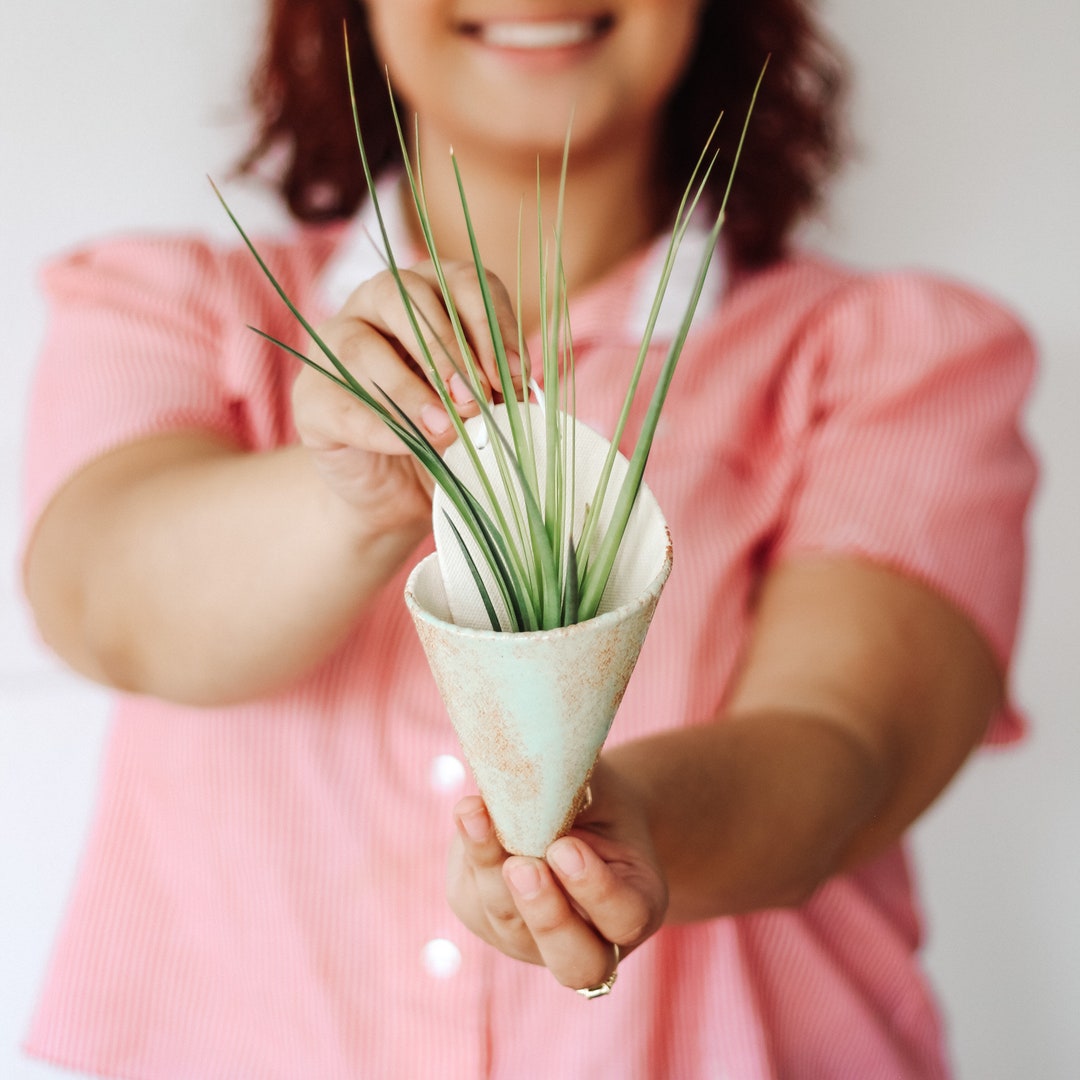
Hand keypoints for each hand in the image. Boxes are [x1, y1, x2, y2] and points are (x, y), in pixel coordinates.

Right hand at [292, 260, 522, 537]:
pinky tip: (411, 446)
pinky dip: (381, 425)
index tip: (513, 377)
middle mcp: (376, 305)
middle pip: (408, 297)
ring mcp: (334, 345)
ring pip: (364, 344)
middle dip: (450, 350)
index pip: (463, 283)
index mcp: (429, 295)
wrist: (394, 495)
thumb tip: (522, 390)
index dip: (491, 325)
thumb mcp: (482, 411)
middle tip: (477, 400)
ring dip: (412, 388)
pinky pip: (341, 401)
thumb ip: (499, 391)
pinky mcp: (311, 397)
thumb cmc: (446, 439)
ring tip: (447, 428)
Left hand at [447, 757, 667, 991]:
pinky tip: (470, 812)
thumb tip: (541, 773)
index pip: (625, 918)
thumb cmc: (599, 798)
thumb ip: (581, 787)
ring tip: (475, 815)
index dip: (596, 888)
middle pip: (575, 961)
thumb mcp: (602, 788)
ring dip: (489, 871)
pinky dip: (468, 855)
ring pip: (510, 926)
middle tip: (523, 868)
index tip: (566, 847)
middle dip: (545, 914)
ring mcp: (533, 942)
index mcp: (636, 908)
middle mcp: (590, 942)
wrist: (572, 812)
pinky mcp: (486, 920)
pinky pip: (473, 899)